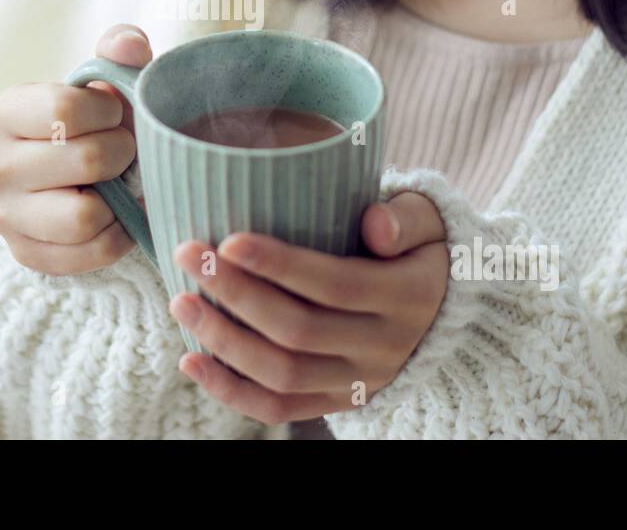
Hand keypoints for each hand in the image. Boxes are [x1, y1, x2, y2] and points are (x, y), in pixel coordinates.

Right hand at [0, 23, 151, 275]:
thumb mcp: (98, 80)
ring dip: (118, 199)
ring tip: (115, 184)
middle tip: (120, 151)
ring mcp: (2, 217)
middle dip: (121, 152)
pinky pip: (91, 253)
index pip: (66, 109)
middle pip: (87, 161)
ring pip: (85, 217)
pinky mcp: (24, 254)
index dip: (108, 112)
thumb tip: (131, 46)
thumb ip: (118, 51)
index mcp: (0, 113)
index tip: (111, 114)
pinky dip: (117, 236)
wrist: (64, 177)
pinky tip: (115, 215)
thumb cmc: (87, 121)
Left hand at [167, 190, 448, 425]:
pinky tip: (191, 359)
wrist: (445, 311)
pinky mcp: (337, 402)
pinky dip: (230, 390)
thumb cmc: (421, 248)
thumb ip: (406, 217)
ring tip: (181, 301)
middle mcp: (384, 347)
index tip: (229, 240)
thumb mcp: (431, 221)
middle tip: (190, 256)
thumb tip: (373, 224)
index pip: (336, 285)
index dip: (280, 266)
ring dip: (224, 342)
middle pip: (299, 332)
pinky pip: (279, 408)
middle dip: (236, 295)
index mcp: (406, 297)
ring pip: (283, 375)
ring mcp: (359, 381)